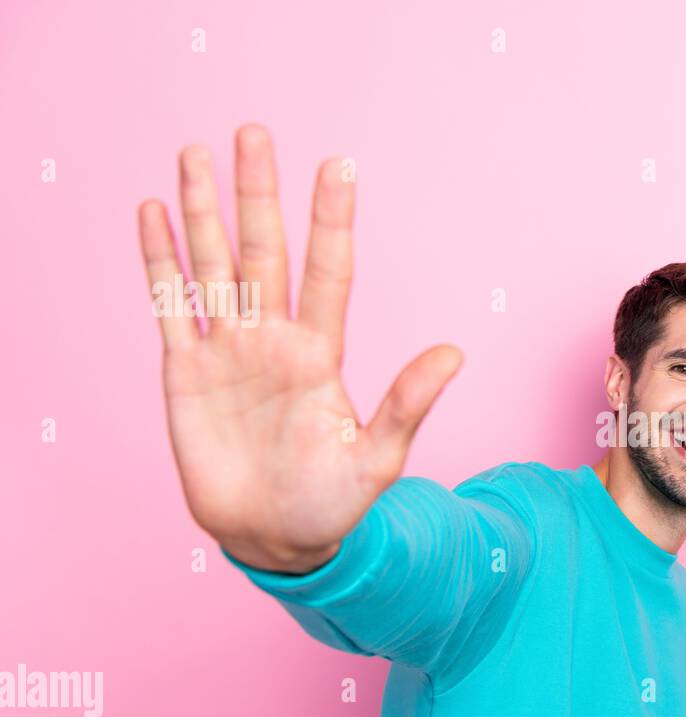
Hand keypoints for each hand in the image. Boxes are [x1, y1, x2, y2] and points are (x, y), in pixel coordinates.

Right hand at [137, 124, 461, 572]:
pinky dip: (160, 263)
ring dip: (203, 212)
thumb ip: (407, 404)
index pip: (328, 272)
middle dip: (258, 194)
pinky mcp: (186, 373)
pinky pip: (171, 308)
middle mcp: (273, 339)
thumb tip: (455, 353)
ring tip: (195, 153)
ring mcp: (228, 352)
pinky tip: (154, 214)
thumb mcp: (377, 457)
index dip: (331, 220)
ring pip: (212, 266)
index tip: (339, 166)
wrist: (275, 539)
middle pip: (263, 252)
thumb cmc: (333, 504)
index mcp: (320, 353)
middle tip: (255, 132)